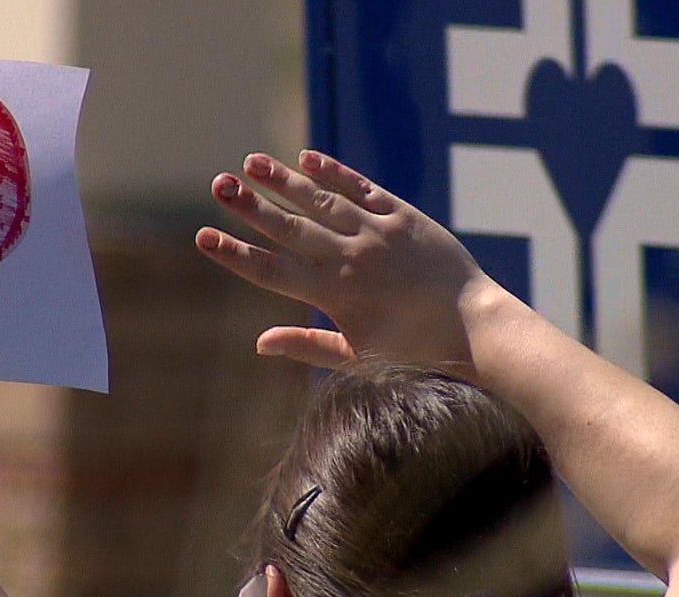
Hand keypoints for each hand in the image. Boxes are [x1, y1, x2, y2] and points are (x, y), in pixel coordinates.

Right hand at [196, 150, 504, 369]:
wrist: (475, 328)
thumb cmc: (415, 351)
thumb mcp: (358, 357)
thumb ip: (308, 346)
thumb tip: (259, 343)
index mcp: (335, 297)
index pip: (272, 272)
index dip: (235, 253)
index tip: (203, 235)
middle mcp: (352, 260)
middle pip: (290, 229)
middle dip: (250, 207)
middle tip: (218, 184)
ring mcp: (378, 234)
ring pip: (321, 202)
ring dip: (284, 181)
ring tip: (251, 162)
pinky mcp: (403, 217)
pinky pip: (362, 188)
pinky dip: (334, 172)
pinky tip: (306, 158)